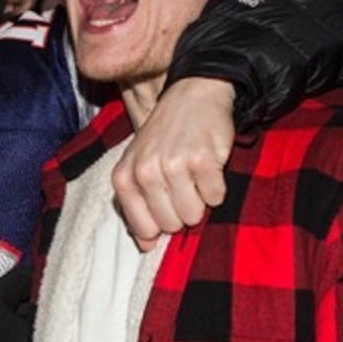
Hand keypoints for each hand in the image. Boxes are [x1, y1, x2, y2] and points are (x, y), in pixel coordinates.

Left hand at [114, 77, 234, 250]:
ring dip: (201, 199)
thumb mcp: (139, 164)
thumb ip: (137, 204)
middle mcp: (146, 171)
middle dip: (182, 210)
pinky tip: (209, 166)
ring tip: (195, 174)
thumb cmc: (165, 136)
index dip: (160, 222)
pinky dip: (217, 186)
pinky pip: (216, 198)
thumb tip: (146, 246)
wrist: (192, 95)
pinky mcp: (203, 161)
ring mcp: (174, 165)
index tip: (166, 203)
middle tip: (184, 183)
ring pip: (194, 215)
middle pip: (171, 225)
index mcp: (125, 176)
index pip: (144, 229)